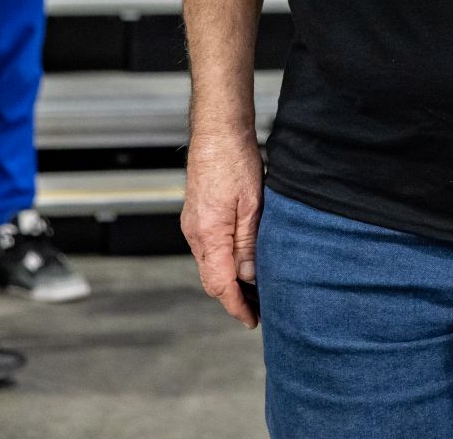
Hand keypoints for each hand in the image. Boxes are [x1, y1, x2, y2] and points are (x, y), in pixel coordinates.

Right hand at [182, 128, 264, 327]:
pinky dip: (224, 262)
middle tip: (258, 310)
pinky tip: (243, 261)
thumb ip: (249, 243)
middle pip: (212, 279)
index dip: (237, 306)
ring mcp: (193, 225)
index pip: (220, 285)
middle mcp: (195, 234)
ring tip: (255, 290)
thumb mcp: (253, 205)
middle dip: (234, 298)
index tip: (252, 320)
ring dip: (229, 281)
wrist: (217, 132)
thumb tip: (250, 277)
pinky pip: (209, 249)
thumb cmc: (235, 162)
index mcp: (208, 235)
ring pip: (210, 265)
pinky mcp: (197, 216)